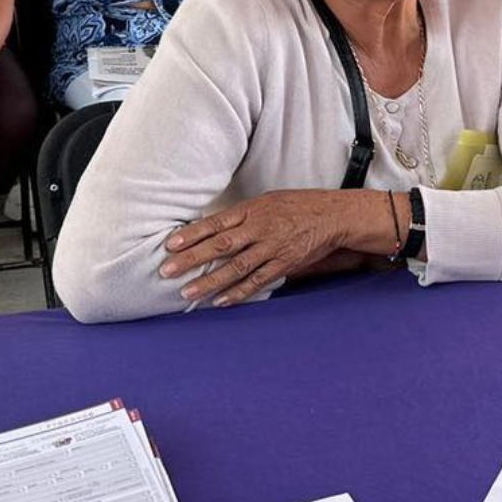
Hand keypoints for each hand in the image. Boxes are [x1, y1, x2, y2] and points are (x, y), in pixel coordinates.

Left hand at [159, 190, 354, 307]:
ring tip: (188, 293)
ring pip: (235, 267)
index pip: (215, 223)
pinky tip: (221, 301)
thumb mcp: (267, 201)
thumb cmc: (298, 206)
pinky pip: (257, 281)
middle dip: (191, 260)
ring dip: (210, 282)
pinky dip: (238, 292)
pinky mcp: (284, 264)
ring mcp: (272, 248)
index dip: (191, 235)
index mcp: (252, 210)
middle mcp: (259, 229)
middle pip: (219, 246)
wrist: (333, 215)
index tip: (170, 245)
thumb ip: (242, 215)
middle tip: (167, 272)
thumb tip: (213, 229)